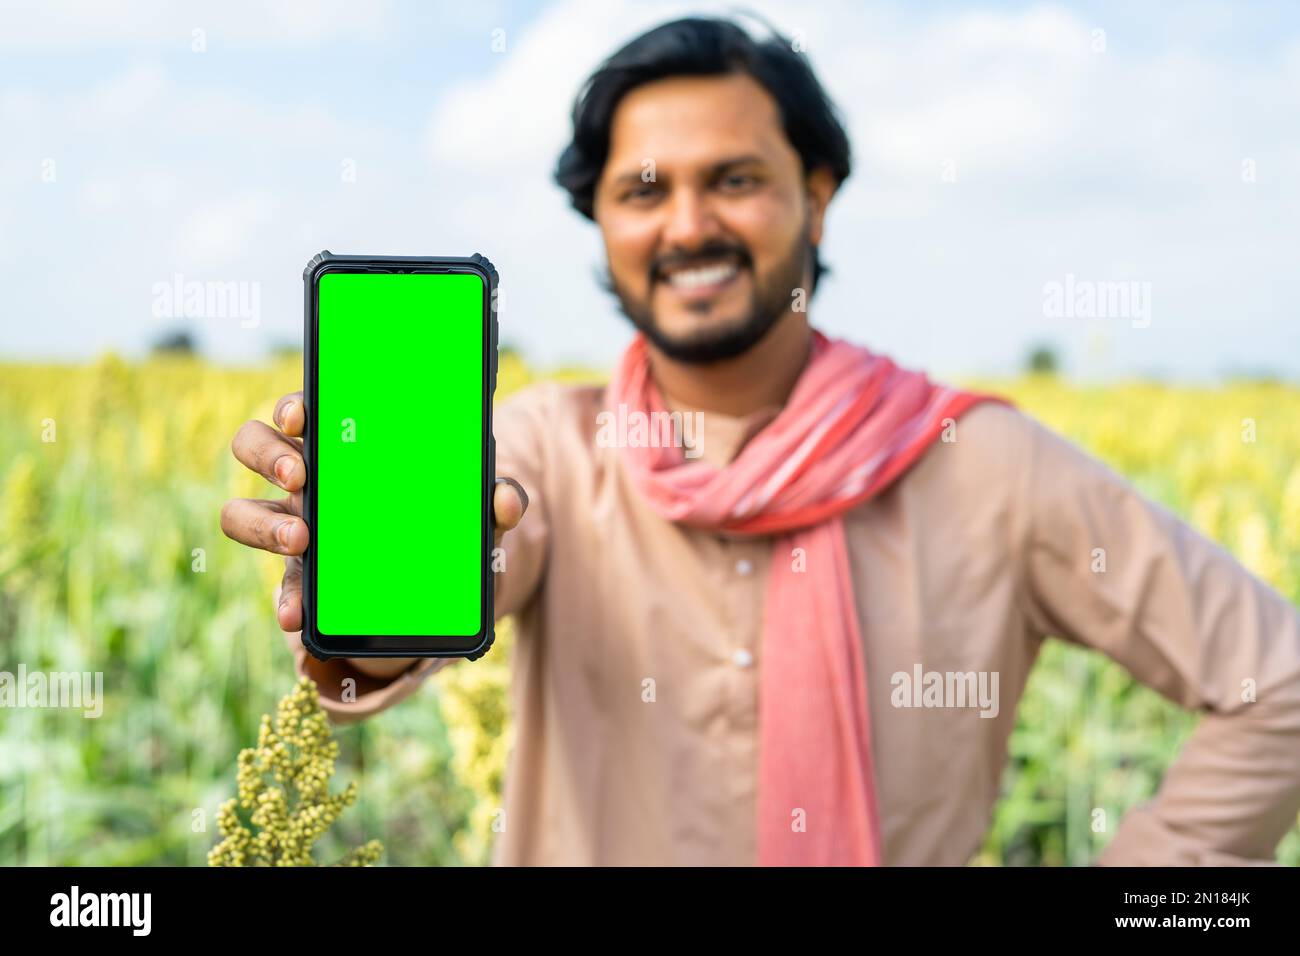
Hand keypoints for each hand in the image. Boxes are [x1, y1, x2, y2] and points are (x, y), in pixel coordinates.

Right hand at [220, 390, 527, 674]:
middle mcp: (306, 479)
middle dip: (267, 454)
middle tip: (300, 475)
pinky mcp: (300, 578)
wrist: (430, 581)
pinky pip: (279, 586)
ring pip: (241, 512)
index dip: (292, 406)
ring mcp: (293, 526)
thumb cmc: (441, 520)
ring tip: (301, 540)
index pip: (301, 409)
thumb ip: (496, 499)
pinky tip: (298, 615)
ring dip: (261, 525)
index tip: (303, 415)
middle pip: (253, 445)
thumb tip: (507, 500)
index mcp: (343, 445)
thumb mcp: (473, 509)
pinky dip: (285, 601)